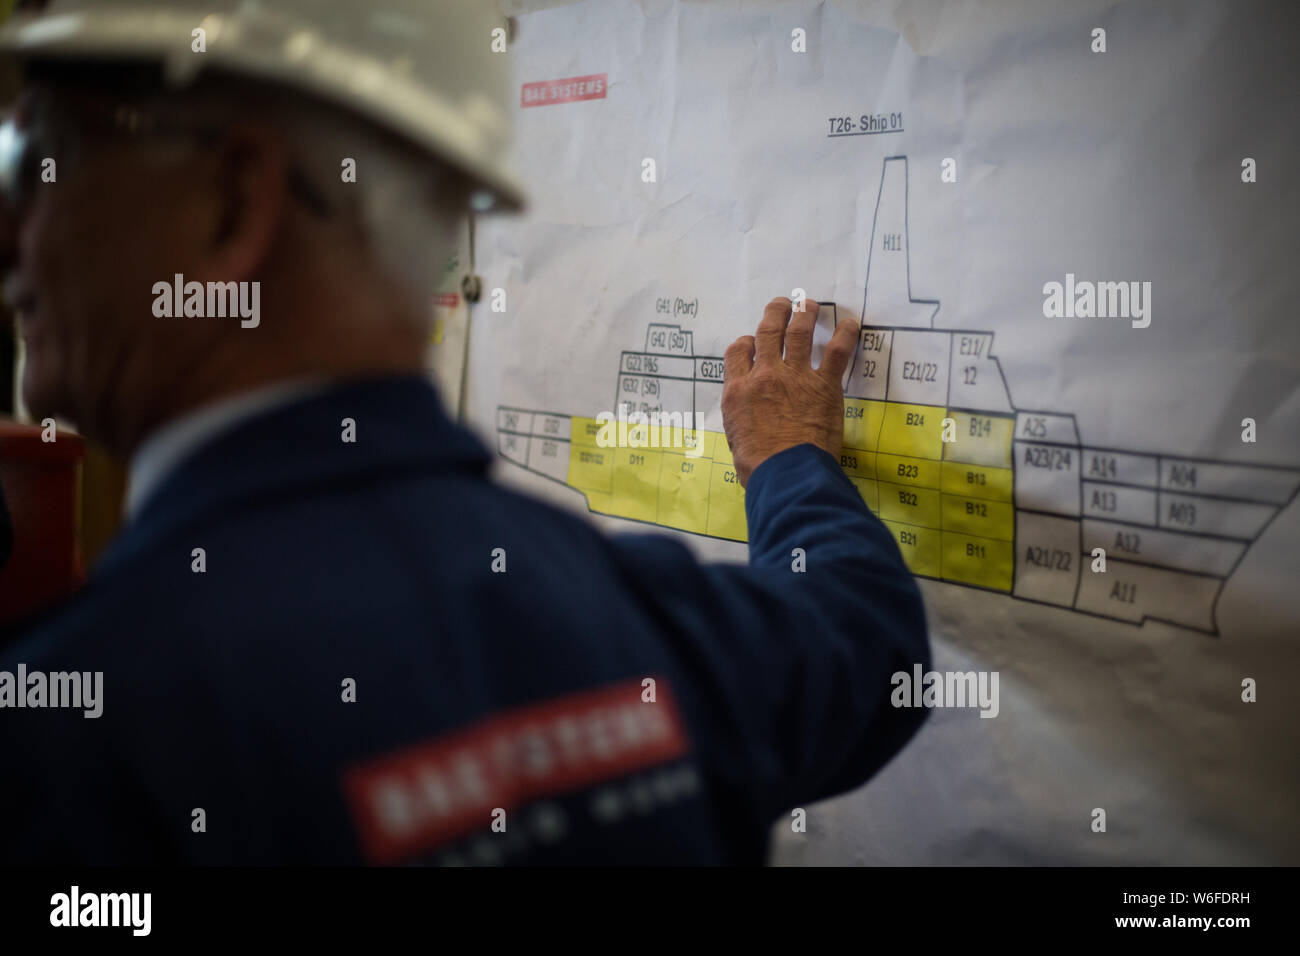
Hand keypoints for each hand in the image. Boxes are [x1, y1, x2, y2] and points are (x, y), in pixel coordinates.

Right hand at [721, 297, 857, 486]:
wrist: (786, 474)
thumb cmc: (758, 466)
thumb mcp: (735, 438)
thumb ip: (741, 416)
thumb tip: (747, 416)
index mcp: (738, 390)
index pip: (738, 351)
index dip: (746, 342)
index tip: (753, 342)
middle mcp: (764, 375)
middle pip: (768, 332)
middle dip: (775, 313)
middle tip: (782, 304)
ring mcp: (795, 377)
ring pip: (799, 332)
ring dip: (805, 313)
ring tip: (809, 304)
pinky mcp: (824, 385)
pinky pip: (837, 352)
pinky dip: (845, 334)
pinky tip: (850, 323)